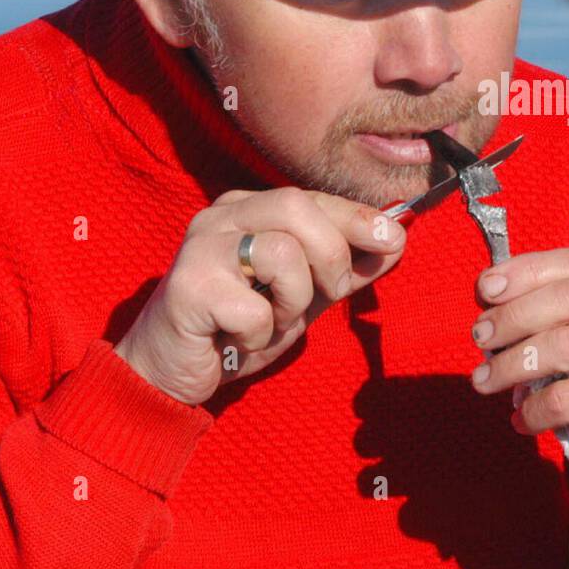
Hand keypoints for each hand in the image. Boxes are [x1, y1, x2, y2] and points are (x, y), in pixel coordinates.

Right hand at [115, 187, 407, 404]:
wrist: (171, 371)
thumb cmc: (239, 326)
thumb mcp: (305, 295)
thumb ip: (347, 268)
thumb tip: (396, 239)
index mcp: (250, 209)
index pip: (313, 198)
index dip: (357, 218)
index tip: (394, 238)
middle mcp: (221, 216)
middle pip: (297, 209)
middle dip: (331, 256)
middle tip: (326, 296)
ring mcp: (200, 247)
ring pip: (282, 254)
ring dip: (293, 302)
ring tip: (269, 320)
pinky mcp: (187, 287)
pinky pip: (254, 307)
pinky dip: (260, 332)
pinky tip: (237, 338)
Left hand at [470, 247, 568, 512]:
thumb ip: (550, 304)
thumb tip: (490, 289)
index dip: (527, 271)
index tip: (486, 288)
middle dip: (513, 315)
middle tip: (480, 336)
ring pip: (562, 346)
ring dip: (510, 364)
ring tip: (484, 380)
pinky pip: (561, 398)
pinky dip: (530, 409)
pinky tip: (522, 418)